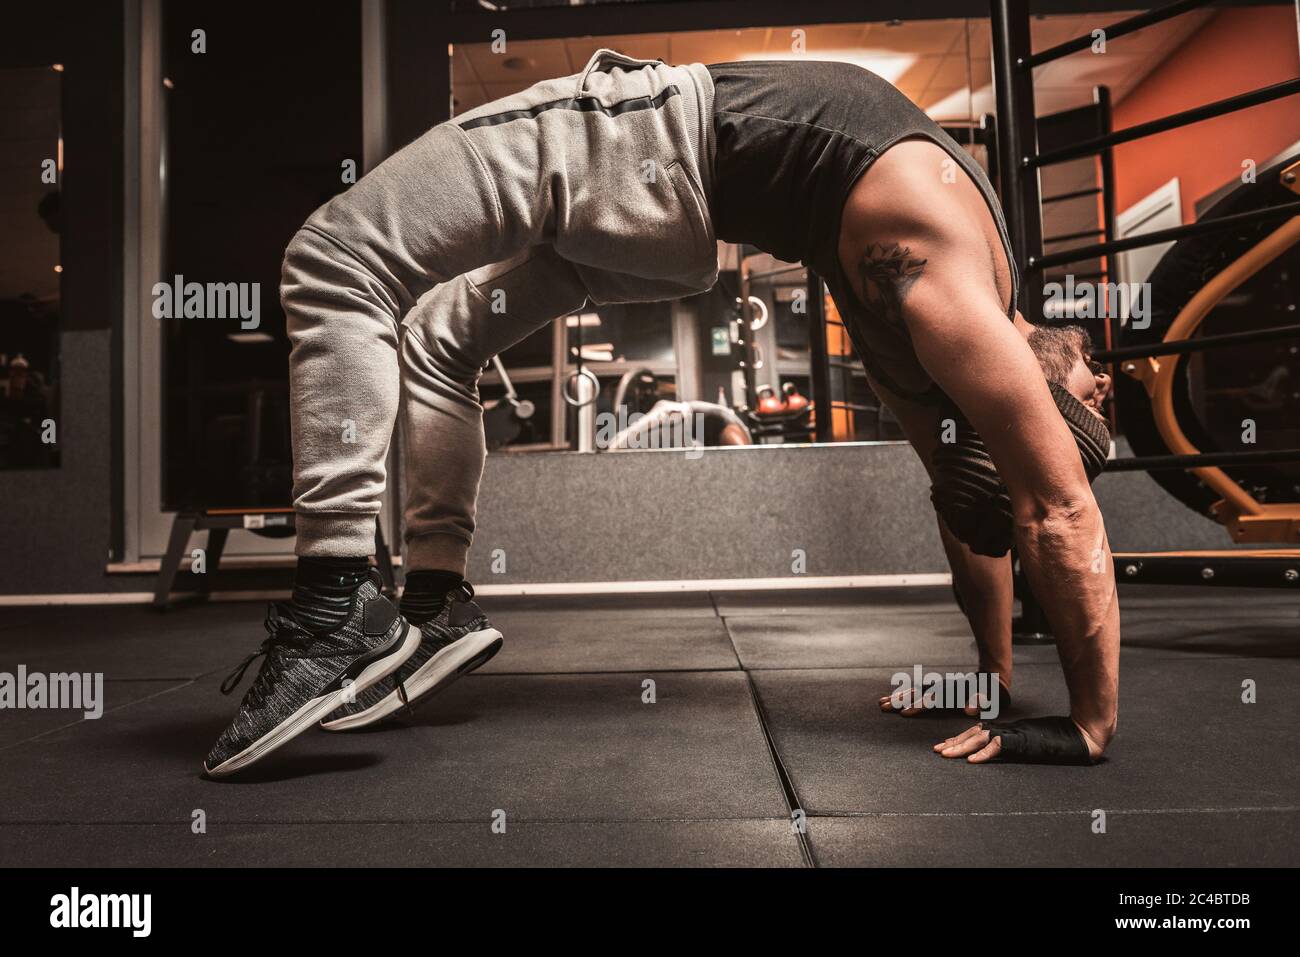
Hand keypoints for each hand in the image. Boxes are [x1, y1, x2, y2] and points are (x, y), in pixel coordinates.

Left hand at [933, 718, 1104, 763]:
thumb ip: (1015, 744)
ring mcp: (1016, 734)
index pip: (979, 733)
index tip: (944, 746)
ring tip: (945, 755)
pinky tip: (973, 761)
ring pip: (982, 738)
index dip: (960, 739)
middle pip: (974, 734)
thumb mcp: (1031, 742)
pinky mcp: (1026, 741)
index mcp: (1009, 731)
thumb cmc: (1060, 739)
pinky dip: (985, 753)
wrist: (1083, 734)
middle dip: (953, 742)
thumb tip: (997, 748)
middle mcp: (1009, 730)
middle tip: (936, 751)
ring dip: (962, 747)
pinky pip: (1001, 746)